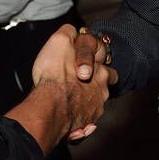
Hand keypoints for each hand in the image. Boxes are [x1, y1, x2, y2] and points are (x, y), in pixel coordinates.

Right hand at [31, 25, 116, 140]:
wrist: (49, 105)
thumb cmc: (54, 74)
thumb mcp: (60, 40)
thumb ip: (69, 33)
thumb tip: (73, 31)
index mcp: (101, 73)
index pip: (108, 67)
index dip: (97, 64)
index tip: (86, 66)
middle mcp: (101, 93)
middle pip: (105, 89)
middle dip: (96, 87)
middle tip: (79, 84)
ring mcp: (94, 112)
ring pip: (94, 109)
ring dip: (84, 106)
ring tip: (69, 104)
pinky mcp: (83, 128)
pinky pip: (83, 128)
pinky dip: (78, 127)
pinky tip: (67, 123)